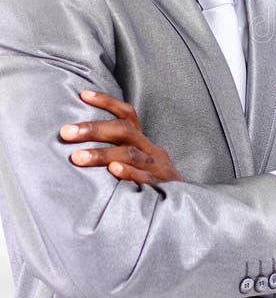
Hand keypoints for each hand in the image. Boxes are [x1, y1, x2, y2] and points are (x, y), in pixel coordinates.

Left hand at [61, 90, 183, 184]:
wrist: (188, 203)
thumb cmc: (153, 182)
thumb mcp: (140, 161)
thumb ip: (119, 150)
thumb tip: (81, 142)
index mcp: (144, 141)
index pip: (127, 114)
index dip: (107, 102)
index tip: (83, 94)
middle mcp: (150, 150)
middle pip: (124, 131)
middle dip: (94, 129)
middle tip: (66, 132)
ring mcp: (156, 167)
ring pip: (130, 154)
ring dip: (102, 154)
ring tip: (77, 157)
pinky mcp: (160, 186)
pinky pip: (144, 178)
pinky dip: (129, 173)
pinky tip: (114, 171)